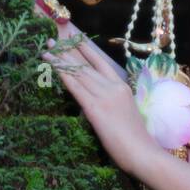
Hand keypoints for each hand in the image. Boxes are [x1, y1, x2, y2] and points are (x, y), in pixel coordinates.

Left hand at [41, 28, 158, 178]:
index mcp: (122, 87)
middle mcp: (113, 86)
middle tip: (54, 37)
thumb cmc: (135, 140)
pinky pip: (75, 86)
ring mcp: (104, 96)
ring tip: (47, 48)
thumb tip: (96, 102)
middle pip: (86, 64)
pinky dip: (62, 73)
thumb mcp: (125, 114)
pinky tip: (52, 65)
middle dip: (68, 49)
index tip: (74, 38)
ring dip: (60, 58)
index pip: (100, 62)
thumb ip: (112, 104)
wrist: (142, 152)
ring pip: (78, 72)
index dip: (85, 49)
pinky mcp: (95, 108)